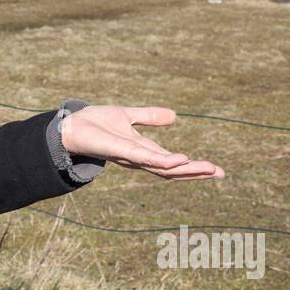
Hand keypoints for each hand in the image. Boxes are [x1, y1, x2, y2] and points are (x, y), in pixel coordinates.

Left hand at [60, 104, 224, 180]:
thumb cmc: (94, 124)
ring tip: (209, 169)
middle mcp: (139, 159)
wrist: (69, 127)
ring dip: (186, 169)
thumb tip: (175, 116)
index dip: (194, 167)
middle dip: (196, 173)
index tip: (217, 170)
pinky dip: (164, 160)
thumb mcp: (128, 116)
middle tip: (220, 173)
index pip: (173, 164)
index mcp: (143, 152)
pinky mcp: (120, 150)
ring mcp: (130, 157)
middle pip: (172, 171)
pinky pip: (145, 157)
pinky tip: (180, 159)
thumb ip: (149, 117)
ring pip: (163, 168)